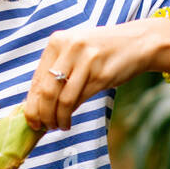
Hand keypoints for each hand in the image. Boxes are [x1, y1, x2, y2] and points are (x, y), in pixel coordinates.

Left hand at [23, 22, 155, 130]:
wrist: (138, 43)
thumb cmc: (103, 51)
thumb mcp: (76, 52)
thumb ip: (57, 70)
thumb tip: (37, 104)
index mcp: (58, 41)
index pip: (37, 79)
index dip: (31, 104)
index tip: (31, 120)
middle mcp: (69, 48)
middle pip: (47, 91)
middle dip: (42, 114)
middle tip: (42, 127)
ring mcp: (86, 61)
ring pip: (62, 99)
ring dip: (57, 118)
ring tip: (58, 126)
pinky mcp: (100, 74)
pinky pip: (79, 100)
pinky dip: (70, 114)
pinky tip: (68, 121)